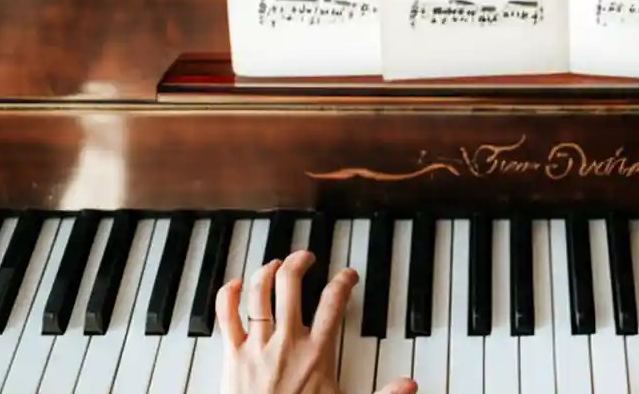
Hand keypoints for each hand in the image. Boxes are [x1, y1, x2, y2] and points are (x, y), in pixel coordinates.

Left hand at [216, 250, 417, 393]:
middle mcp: (286, 342)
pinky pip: (227, 315)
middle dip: (299, 262)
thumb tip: (410, 385)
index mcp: (316, 352)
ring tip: (275, 264)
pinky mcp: (233, 355)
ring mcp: (258, 346)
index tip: (347, 276)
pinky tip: (236, 284)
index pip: (334, 302)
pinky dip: (229, 294)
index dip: (344, 281)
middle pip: (290, 284)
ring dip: (267, 271)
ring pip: (259, 293)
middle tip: (306, 258)